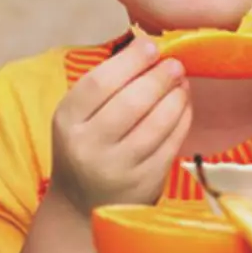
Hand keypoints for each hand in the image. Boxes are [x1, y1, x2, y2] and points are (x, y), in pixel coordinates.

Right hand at [49, 36, 191, 213]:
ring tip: (182, 81)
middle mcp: (88, 146)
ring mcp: (118, 168)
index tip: (150, 46)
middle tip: (175, 63)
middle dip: (159, 77)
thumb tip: (145, 46)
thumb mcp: (79, 117)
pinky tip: (184, 104)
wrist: (82, 206)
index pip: (99, 83)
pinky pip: (172, 143)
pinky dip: (183, 118)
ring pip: (157, 123)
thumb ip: (106, 85)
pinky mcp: (145, 183)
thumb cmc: (85, 147)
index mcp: (67, 122)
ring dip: (176, 96)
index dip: (130, 61)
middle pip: (132, 102)